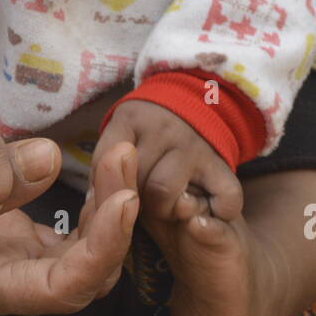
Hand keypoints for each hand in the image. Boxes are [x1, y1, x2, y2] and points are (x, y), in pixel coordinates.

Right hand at [0, 139, 139, 315]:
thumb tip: (47, 159)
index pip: (63, 288)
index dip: (103, 247)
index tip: (124, 197)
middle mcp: (0, 288)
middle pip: (86, 272)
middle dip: (114, 215)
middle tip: (124, 155)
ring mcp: (8, 271)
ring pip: (83, 253)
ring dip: (104, 206)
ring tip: (116, 157)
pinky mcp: (11, 248)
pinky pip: (65, 237)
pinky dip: (88, 207)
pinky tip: (102, 175)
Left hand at [89, 100, 241, 227]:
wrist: (200, 103)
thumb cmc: (150, 134)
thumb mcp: (123, 134)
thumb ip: (104, 165)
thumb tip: (93, 202)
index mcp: (132, 117)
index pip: (106, 161)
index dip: (106, 188)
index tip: (112, 196)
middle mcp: (163, 128)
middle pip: (132, 180)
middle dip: (133, 201)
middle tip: (140, 203)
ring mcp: (194, 146)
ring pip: (163, 192)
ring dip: (164, 210)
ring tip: (167, 208)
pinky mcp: (222, 165)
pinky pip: (221, 199)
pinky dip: (217, 212)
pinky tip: (205, 211)